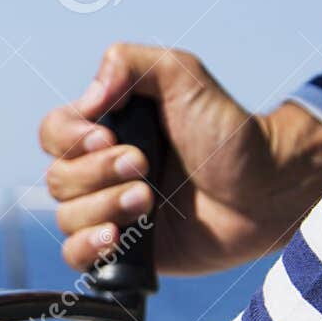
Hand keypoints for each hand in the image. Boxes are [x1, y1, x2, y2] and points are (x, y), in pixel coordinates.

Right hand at [39, 42, 321, 274]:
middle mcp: (102, 172)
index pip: (54, 133)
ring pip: (67, 217)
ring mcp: (111, 212)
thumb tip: (89, 98)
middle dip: (98, 174)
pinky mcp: (125, 252)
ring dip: (104, 206)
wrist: (267, 188)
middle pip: (58, 178)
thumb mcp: (183, 75)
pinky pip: (76, 257)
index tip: (107, 137)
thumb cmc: (228, 130)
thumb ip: (131, 63)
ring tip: (149, 202)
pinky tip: (114, 237)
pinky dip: (86, 247)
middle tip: (145, 166)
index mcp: (107, 130)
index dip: (71, 138)